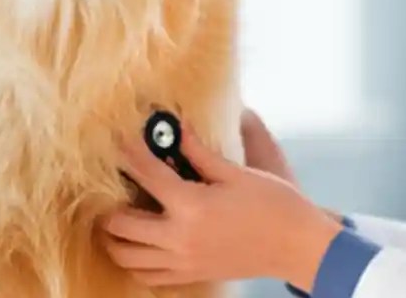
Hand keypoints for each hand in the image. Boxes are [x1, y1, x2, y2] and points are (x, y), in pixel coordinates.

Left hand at [100, 121, 342, 291]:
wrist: (296, 245)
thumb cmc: (273, 205)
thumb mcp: (236, 173)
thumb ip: (200, 154)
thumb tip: (178, 130)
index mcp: (191, 207)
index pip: (147, 175)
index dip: (130, 153)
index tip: (119, 139)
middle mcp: (179, 238)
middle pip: (121, 224)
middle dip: (110, 203)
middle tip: (112, 185)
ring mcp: (183, 261)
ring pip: (127, 256)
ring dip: (115, 237)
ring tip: (117, 218)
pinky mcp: (191, 275)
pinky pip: (148, 276)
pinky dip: (135, 261)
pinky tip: (139, 246)